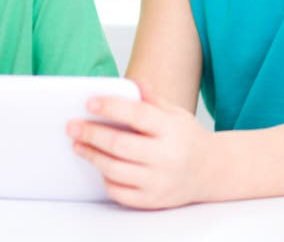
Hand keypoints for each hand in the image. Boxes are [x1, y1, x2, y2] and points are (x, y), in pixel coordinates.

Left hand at [67, 82, 214, 208]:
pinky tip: (99, 166)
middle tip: (72, 126)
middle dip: (92, 134)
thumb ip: (151, 98)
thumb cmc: (186, 137)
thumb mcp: (175, 112)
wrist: (211, 171)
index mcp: (172, 129)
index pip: (137, 114)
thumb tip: (132, 82)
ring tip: (78, 144)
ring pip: (116, 170)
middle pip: (120, 145)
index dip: (111, 107)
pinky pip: (121, 192)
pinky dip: (106, 179)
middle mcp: (167, 156)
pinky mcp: (153, 200)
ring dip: (92, 156)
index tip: (89, 102)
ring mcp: (160, 181)